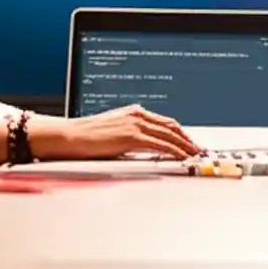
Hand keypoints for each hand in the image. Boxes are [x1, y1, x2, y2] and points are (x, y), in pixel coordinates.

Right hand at [30, 104, 199, 159]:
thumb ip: (131, 136)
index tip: (189, 142)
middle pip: (172, 126)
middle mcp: (138, 114)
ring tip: (195, 155)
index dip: (180, 133)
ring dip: (185, 145)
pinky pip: (160, 144)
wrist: (69, 136)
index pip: (165, 122)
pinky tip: (181, 157)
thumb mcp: (113, 132)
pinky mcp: (132, 136)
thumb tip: (145, 147)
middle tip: (198, 150)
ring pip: (170, 134)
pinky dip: (174, 150)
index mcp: (134, 112)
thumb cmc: (85, 137)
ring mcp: (136, 124)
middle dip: (187, 138)